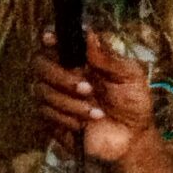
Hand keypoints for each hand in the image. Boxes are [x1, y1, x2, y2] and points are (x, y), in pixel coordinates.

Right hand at [31, 29, 154, 161]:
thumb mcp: (130, 77)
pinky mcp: (50, 118)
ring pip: (41, 90)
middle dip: (61, 77)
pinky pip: (44, 112)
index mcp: (81, 60)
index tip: (51, 39)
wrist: (131, 139)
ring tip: (98, 113)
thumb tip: (89, 34)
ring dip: (71, 103)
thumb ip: (109, 57)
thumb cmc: (133, 103)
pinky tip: (85, 125)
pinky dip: (67, 118)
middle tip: (88, 90)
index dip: (49, 38)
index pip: (54, 41)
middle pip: (39, 63)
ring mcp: (54, 95)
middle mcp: (63, 74)